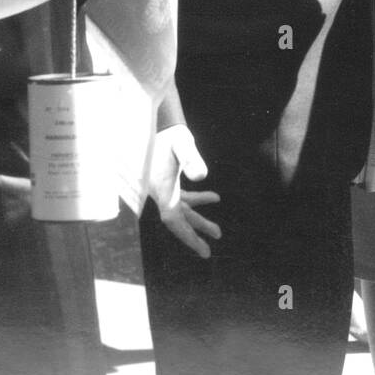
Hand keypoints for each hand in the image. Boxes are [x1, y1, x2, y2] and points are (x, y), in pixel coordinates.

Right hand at [147, 125, 220, 256]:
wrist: (156, 121)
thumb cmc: (170, 132)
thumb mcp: (182, 143)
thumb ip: (191, 158)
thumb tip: (202, 177)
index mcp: (161, 188)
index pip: (173, 219)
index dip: (187, 235)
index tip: (203, 248)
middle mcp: (159, 192)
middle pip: (177, 220)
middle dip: (193, 235)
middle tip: (208, 253)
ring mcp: (162, 187)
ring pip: (181, 210)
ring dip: (198, 220)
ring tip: (218, 232)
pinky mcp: (167, 181)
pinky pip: (182, 198)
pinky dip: (197, 200)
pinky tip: (215, 198)